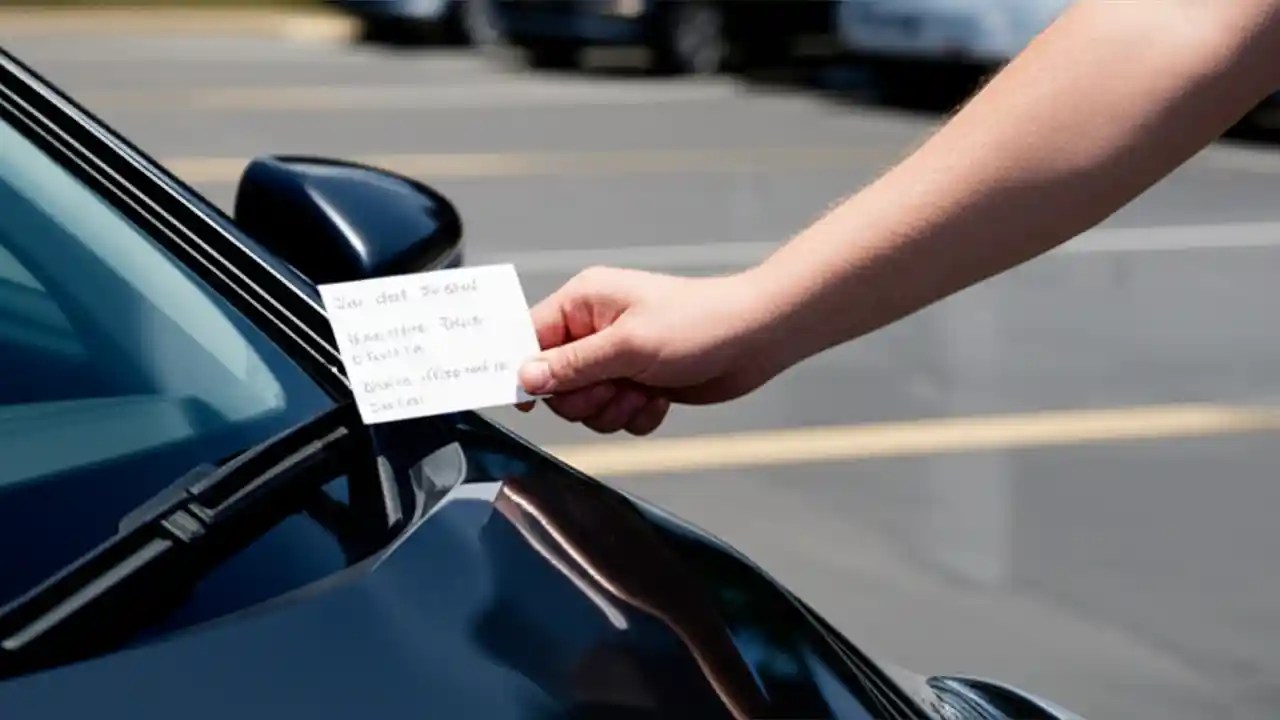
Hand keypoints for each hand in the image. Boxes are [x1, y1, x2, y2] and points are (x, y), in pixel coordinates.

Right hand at [517, 266, 786, 434]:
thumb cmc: (696, 324)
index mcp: (583, 303)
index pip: (529, 337)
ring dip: (613, 409)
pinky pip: (616, 416)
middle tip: (614, 387)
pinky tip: (660, 398)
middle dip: (584, 396)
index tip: (527, 400)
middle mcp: (594, 330)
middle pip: (554, 382)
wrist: (755, 338)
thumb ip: (572, 364)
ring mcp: (617, 360)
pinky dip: (636, 415)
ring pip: (586, 405)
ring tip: (643, 391)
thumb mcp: (627, 345)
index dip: (523, 370)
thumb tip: (525, 377)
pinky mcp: (639, 385)